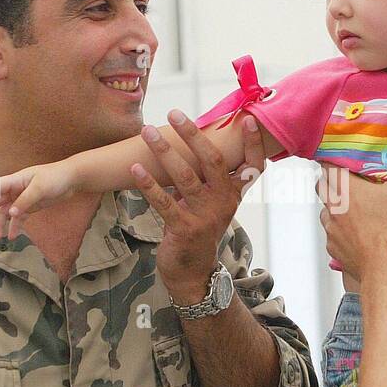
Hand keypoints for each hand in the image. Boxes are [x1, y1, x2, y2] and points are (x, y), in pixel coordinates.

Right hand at [0, 161, 79, 241]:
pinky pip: (18, 218)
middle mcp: (15, 189)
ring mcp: (22, 198)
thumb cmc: (56, 177)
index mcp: (15, 180)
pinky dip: (14, 226)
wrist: (72, 179)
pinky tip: (12, 236)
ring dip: (0, 224)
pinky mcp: (30, 206)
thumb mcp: (40, 187)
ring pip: (6, 213)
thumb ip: (25, 200)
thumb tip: (11, 213)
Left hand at [131, 111, 265, 300]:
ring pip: (184, 176)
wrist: (193, 272)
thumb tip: (199, 139)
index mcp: (233, 194)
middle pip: (213, 161)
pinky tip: (134, 168)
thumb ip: (211, 177)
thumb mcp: (214, 204)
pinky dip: (148, 184)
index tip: (246, 119)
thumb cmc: (200, 229)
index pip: (252, 166)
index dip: (252, 143)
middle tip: (175, 113)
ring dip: (164, 152)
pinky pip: (164, 202)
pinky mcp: (184, 229)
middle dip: (193, 135)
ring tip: (148, 131)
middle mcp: (223, 202)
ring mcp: (205, 216)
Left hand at [320, 120, 386, 281]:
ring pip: (327, 209)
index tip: (346, 155)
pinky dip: (341, 228)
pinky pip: (333, 232)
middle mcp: (331, 207)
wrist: (386, 271)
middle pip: (324, 186)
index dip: (334, 158)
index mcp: (343, 188)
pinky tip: (358, 229)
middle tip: (354, 179)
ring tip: (357, 205)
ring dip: (338, 205)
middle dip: (335, 180)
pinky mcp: (334, 247)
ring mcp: (330, 229)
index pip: (326, 164)